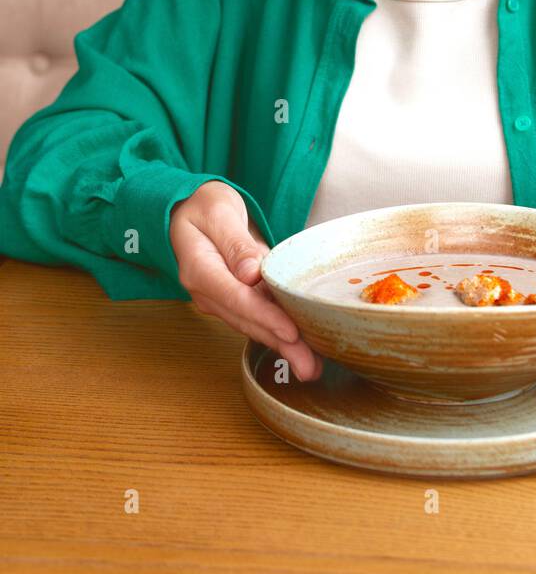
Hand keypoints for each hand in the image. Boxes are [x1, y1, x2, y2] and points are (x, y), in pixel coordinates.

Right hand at [170, 180, 322, 380]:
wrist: (187, 210)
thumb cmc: (203, 205)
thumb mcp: (219, 212)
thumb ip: (235, 242)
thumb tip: (251, 273)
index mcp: (200, 269)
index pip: (237, 298)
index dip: (265, 317)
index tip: (292, 332)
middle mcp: (208, 292)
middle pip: (248, 320)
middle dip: (281, 344)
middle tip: (310, 367)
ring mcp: (220, 299)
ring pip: (254, 325)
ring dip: (282, 346)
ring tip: (311, 366)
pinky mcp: (233, 299)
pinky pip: (257, 318)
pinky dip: (278, 333)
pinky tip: (300, 347)